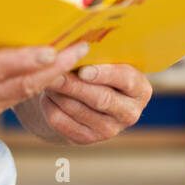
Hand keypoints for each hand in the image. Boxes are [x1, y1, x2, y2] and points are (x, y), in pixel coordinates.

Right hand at [0, 23, 89, 144]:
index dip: (25, 61)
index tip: (52, 50)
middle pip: (20, 85)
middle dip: (55, 68)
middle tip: (82, 50)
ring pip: (21, 94)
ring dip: (51, 78)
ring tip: (76, 58)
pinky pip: (13, 100)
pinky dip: (35, 87)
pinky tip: (51, 74)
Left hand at [28, 62, 151, 144]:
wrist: (85, 100)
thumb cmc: (96, 71)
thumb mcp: (106, 62)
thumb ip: (99, 55)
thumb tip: (77, 45)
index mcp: (140, 89)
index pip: (126, 80)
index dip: (104, 74)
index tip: (83, 69)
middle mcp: (129, 112)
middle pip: (101, 98)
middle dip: (75, 85)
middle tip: (55, 73)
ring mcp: (109, 130)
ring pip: (78, 110)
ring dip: (59, 93)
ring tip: (46, 78)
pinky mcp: (87, 139)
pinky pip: (63, 123)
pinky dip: (50, 107)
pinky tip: (44, 94)